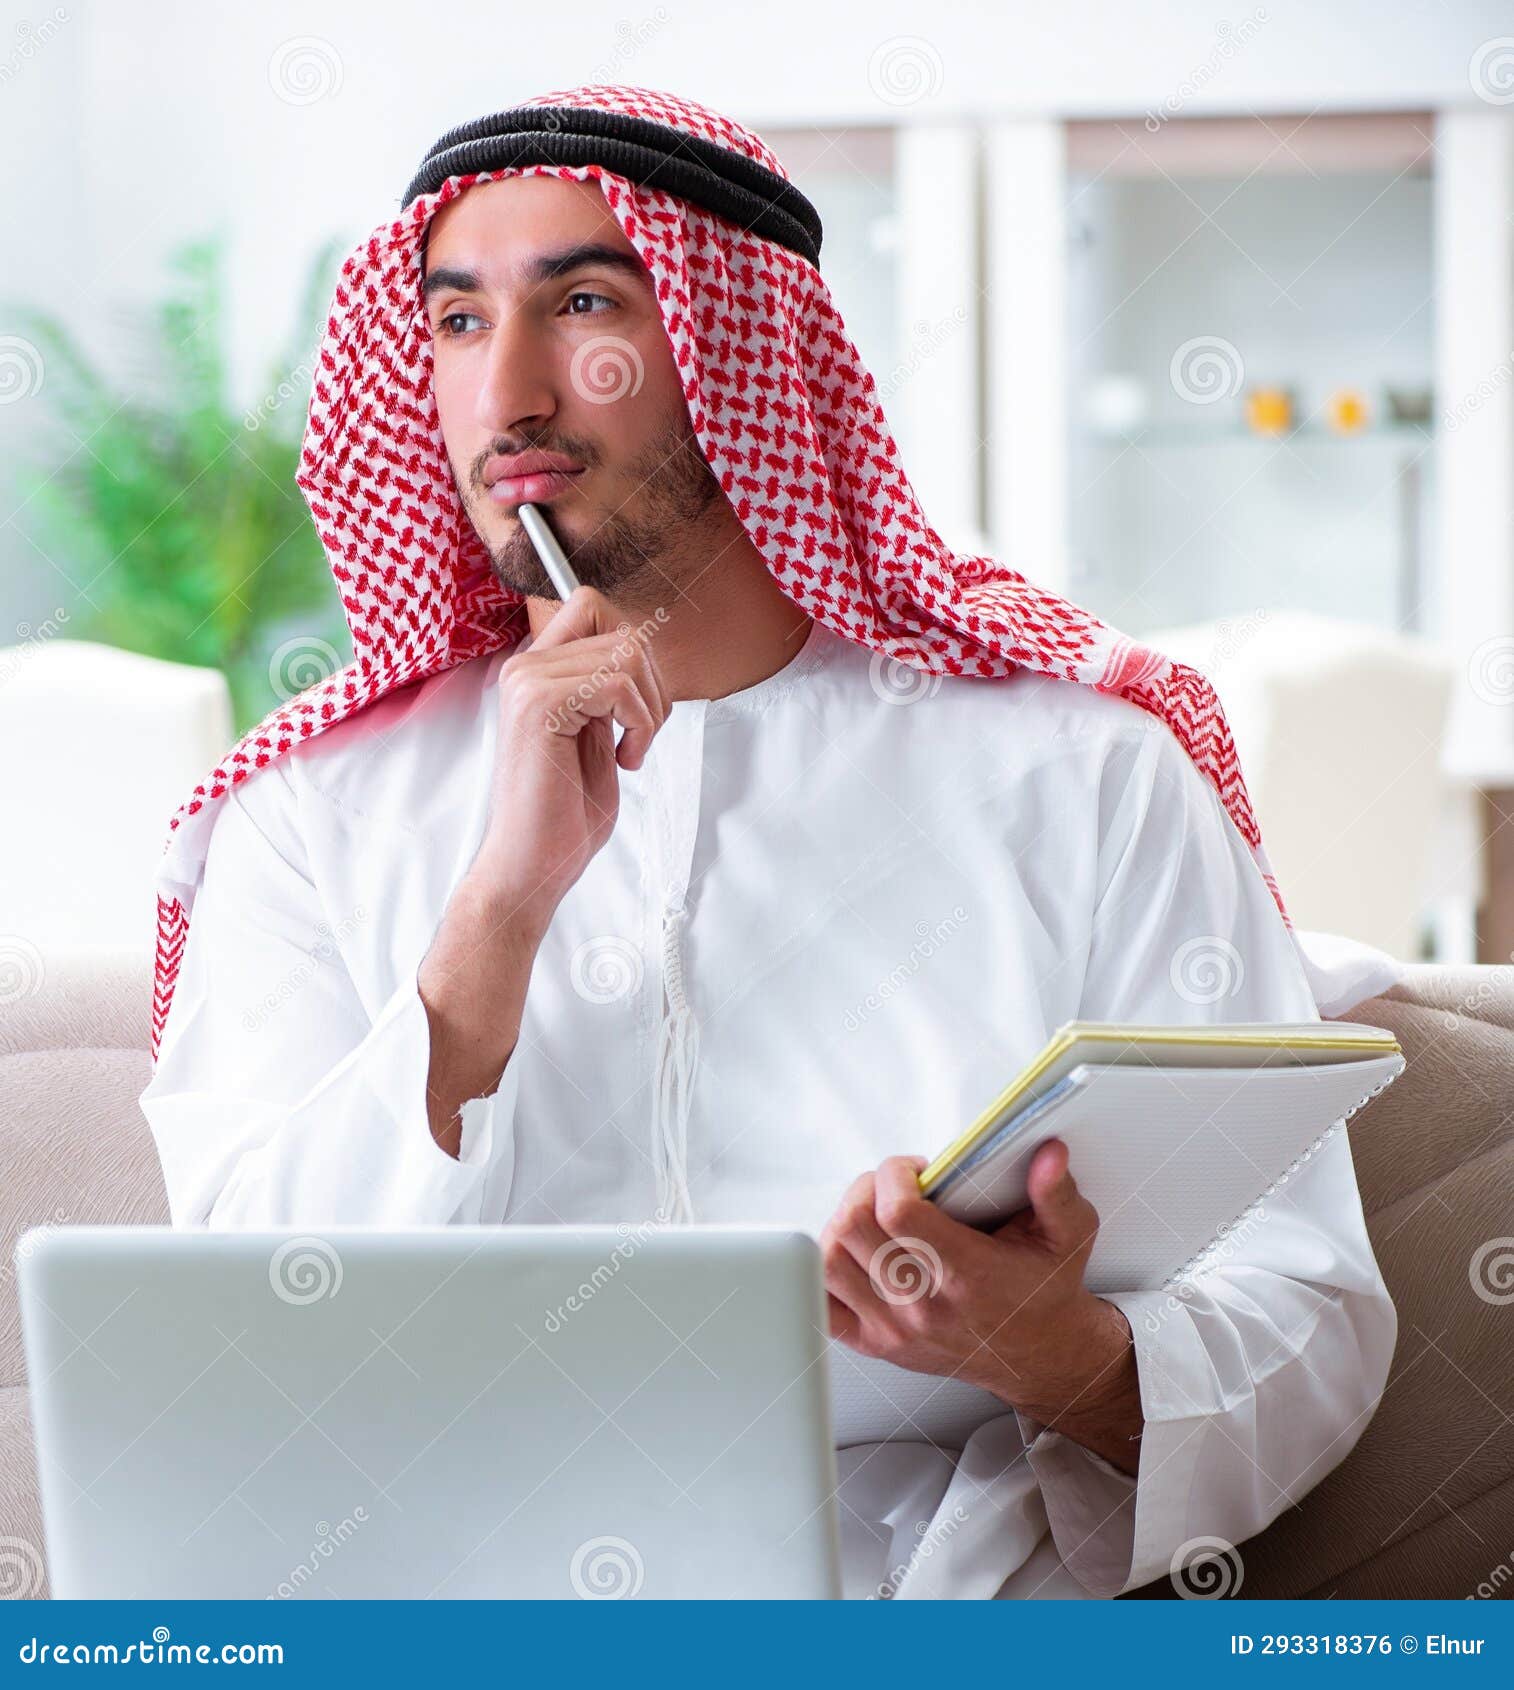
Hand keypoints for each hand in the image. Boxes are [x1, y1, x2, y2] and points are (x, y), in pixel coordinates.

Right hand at [467, 586, 670, 935]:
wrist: (532, 866)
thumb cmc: (565, 813)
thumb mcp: (595, 731)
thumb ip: (607, 685)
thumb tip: (641, 644)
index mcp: (535, 670)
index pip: (592, 604)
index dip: (632, 648)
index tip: (633, 706)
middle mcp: (525, 667)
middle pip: (622, 629)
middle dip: (653, 685)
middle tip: (639, 735)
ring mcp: (527, 682)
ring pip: (628, 653)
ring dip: (650, 708)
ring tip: (629, 749)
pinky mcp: (539, 705)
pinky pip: (619, 685)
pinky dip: (640, 725)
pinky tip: (623, 761)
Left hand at [819, 1140, 1142, 1472]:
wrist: (1038, 1354)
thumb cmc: (1045, 1288)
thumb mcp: (1068, 1236)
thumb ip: (1056, 1192)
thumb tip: (1049, 1153)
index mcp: (967, 1273)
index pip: (898, 1213)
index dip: (894, 1175)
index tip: (914, 1168)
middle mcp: (924, 1306)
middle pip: (853, 1227)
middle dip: (866, 1188)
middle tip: (892, 1185)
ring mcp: (895, 1329)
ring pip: (830, 1260)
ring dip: (844, 1223)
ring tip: (874, 1213)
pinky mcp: (877, 1344)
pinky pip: (823, 1305)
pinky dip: (826, 1271)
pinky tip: (854, 1252)